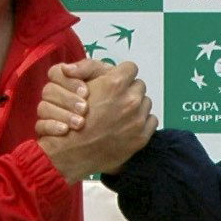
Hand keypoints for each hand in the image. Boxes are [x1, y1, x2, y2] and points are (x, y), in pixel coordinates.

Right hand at [37, 59, 155, 180]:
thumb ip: (91, 69)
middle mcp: (130, 100)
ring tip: (120, 114)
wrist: (70, 153)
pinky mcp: (142, 137)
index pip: (130, 68)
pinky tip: (126, 126)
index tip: (116, 82)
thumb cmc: (69, 118)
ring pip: (146, 103)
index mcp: (115, 84)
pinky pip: (151, 120)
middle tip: (116, 100)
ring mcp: (137, 119)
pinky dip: (142, 122)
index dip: (122, 74)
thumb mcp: (74, 84)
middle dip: (129, 90)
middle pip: (139, 86)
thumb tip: (106, 67)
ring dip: (136, 106)